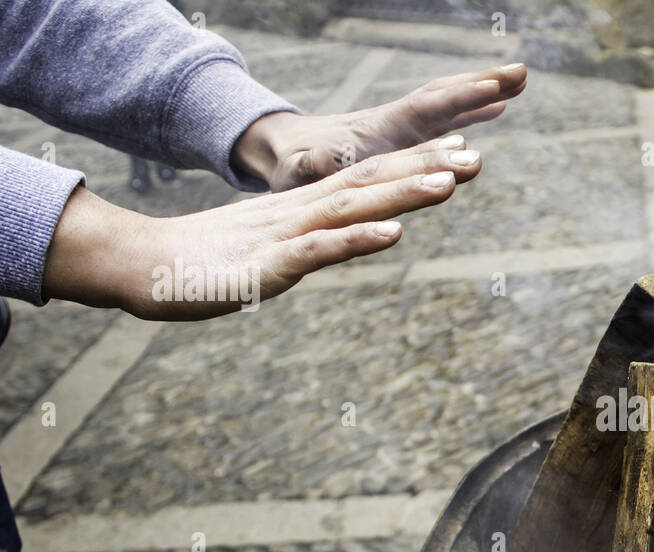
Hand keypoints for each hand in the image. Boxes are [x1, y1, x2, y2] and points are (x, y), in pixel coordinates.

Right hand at [43, 136, 480, 319]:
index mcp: (304, 209)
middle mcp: (302, 213)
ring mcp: (286, 235)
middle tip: (475, 156)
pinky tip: (392, 233)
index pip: (367, 177)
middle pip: (371, 184)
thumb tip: (341, 238)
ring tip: (449, 182)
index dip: (413, 162)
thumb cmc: (207, 260)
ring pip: (354, 208)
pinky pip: (319, 250)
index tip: (459, 149)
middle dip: (424, 169)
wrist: (144, 265)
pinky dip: (356, 240)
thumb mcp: (272, 247)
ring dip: (402, 194)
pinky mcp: (269, 265)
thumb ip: (310, 241)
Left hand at [233, 63, 525, 191]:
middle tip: (522, 74)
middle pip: (442, 98)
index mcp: (376, 131)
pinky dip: (472, 113)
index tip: (491, 90)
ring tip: (521, 81)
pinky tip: (498, 109)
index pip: (423, 111)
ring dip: (484, 93)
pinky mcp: (406, 139)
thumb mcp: (296, 171)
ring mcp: (403, 129)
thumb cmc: (289, 170)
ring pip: (448, 105)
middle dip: (481, 85)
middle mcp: (394, 123)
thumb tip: (319, 158)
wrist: (282, 152)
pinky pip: (446, 122)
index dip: (457, 102)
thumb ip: (309, 165)